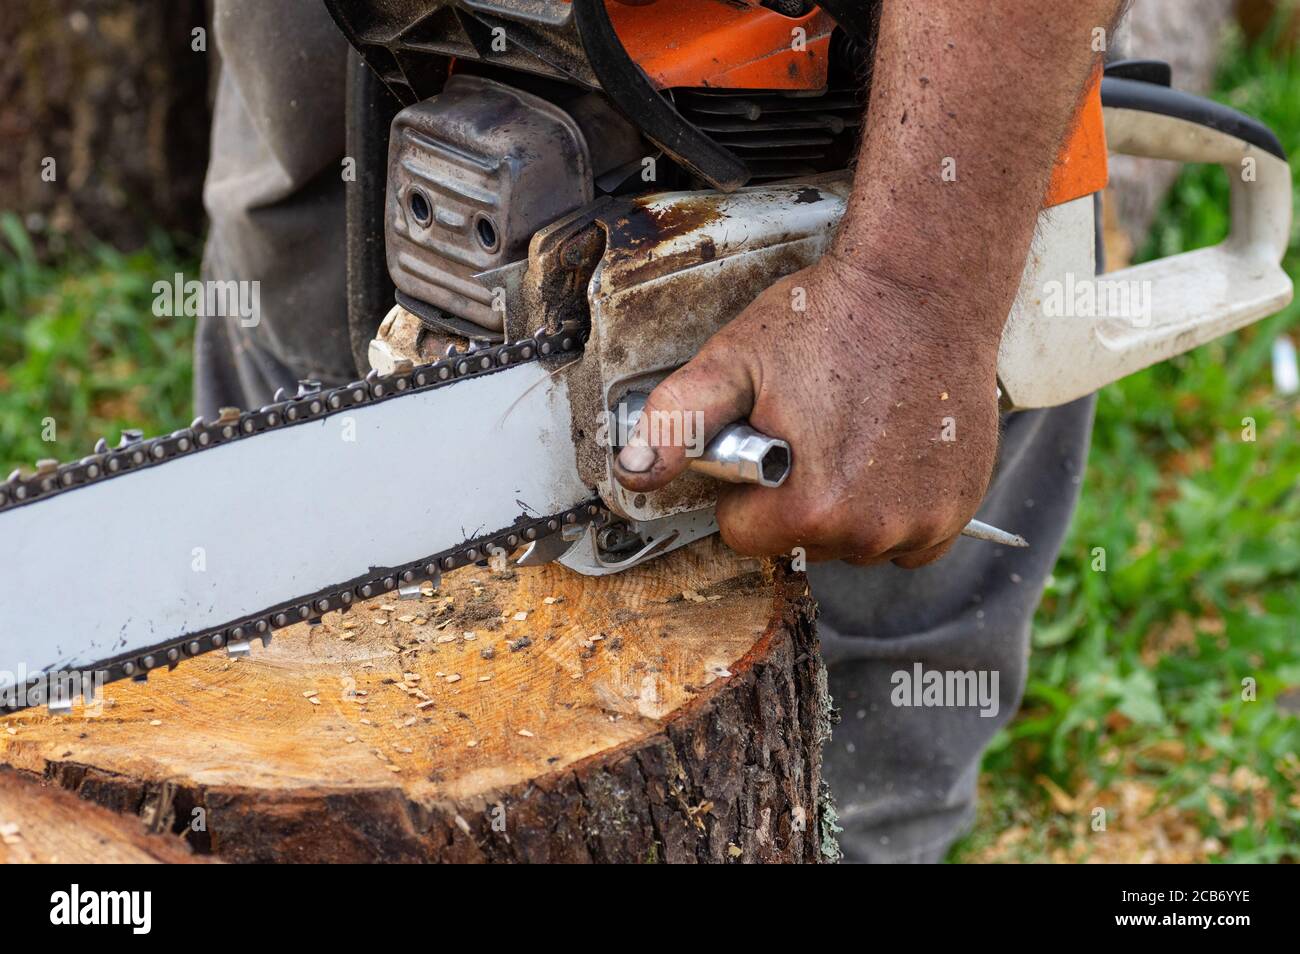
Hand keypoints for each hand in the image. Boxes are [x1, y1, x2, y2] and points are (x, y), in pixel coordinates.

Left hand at [612, 260, 1003, 566]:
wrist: (923, 283)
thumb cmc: (830, 319)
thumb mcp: (732, 362)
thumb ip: (675, 423)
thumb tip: (633, 473)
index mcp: (813, 507)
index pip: (744, 535)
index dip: (745, 488)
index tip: (768, 439)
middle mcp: (873, 530)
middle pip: (801, 542)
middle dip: (796, 496)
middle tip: (813, 427)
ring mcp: (924, 522)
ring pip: (853, 543)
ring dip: (846, 505)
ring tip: (854, 433)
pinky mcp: (959, 507)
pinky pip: (909, 539)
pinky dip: (895, 509)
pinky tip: (889, 454)